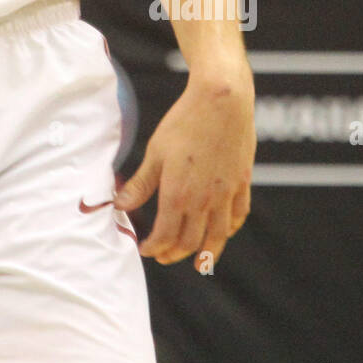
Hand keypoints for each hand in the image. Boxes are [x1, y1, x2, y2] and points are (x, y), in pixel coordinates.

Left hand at [115, 63, 254, 267]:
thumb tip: (119, 205)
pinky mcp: (242, 182)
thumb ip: (141, 184)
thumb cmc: (185, 122)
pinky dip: (229, 229)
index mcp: (179, 194)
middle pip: (191, 241)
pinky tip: (223, 231)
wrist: (222, 100)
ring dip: (206, 252)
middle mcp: (205, 200)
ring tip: (198, 261)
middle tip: (164, 256)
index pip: (166, 235)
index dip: (154, 247)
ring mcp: (226, 193)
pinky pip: (238, 215)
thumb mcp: (156, 152)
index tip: (146, 249)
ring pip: (218, 236)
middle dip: (175, 253)